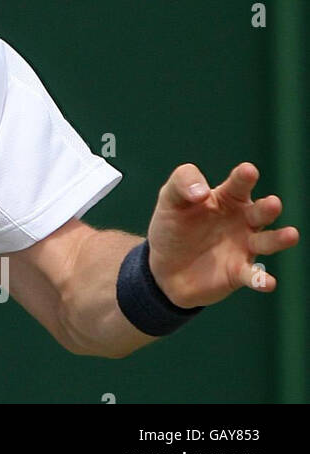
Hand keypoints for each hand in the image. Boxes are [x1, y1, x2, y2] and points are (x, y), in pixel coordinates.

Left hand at [147, 162, 299, 307]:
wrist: (163, 268)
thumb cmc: (172, 227)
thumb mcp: (169, 200)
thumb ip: (182, 184)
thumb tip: (202, 192)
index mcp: (227, 199)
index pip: (238, 184)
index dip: (244, 177)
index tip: (248, 171)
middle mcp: (242, 221)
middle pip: (260, 212)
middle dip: (267, 208)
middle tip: (272, 204)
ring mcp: (244, 247)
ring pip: (267, 242)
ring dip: (278, 239)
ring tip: (291, 235)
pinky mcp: (239, 273)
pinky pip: (253, 276)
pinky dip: (261, 279)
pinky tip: (267, 282)